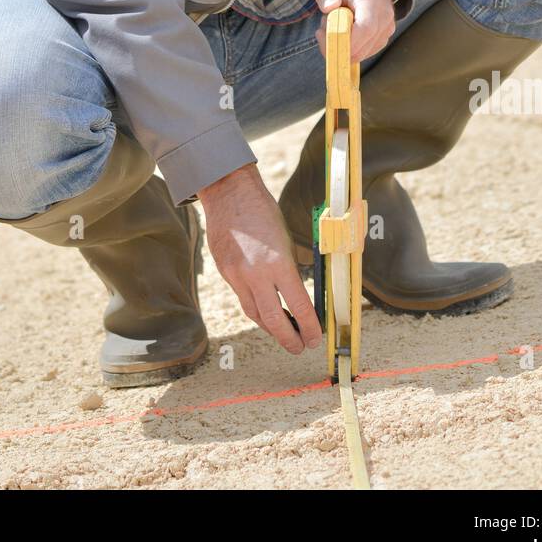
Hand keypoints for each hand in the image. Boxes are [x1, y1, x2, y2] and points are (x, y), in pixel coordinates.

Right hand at [198, 164, 322, 354]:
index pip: (298, 306)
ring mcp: (237, 275)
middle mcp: (256, 274)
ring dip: (272, 328)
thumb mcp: (286, 239)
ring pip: (255, 314)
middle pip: (273, 320)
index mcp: (278, 262)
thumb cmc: (263, 211)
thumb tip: (297, 297)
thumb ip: (289, 269)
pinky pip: (243, 299)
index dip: (309, 327)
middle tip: (300, 347)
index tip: (316, 337)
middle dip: (289, 339)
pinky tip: (267, 312)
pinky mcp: (226, 274)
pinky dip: (257, 310)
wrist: (229, 193)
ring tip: (285, 334)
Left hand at [313, 0, 395, 62]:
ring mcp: (386, 31)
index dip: (344, 40)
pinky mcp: (383, 39)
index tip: (323, 35)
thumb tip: (328, 7)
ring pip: (360, 54)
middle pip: (361, 48)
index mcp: (372, 1)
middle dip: (335, 45)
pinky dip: (349, 47)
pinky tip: (343, 31)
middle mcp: (384, 18)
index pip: (365, 29)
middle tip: (322, 29)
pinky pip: (363, 53)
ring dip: (341, 46)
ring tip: (334, 25)